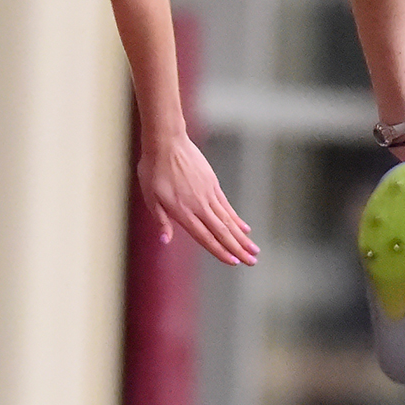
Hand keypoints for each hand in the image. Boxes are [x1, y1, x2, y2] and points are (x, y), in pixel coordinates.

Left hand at [135, 135, 257, 264]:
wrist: (167, 142)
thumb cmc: (153, 170)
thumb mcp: (150, 197)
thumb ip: (161, 220)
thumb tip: (165, 241)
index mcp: (182, 212)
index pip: (204, 237)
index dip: (219, 251)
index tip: (233, 262)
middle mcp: (199, 206)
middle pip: (221, 232)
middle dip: (238, 249)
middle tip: (252, 262)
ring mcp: (208, 194)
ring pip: (228, 220)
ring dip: (242, 237)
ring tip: (254, 250)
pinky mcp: (212, 184)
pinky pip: (227, 206)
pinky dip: (236, 219)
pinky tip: (245, 228)